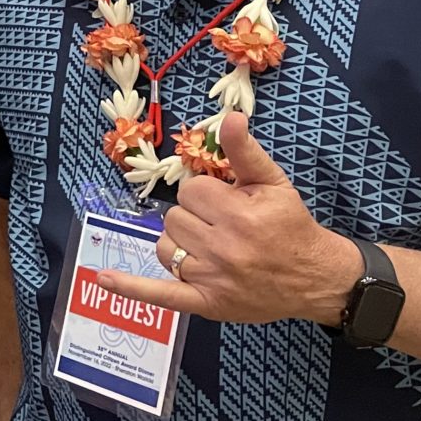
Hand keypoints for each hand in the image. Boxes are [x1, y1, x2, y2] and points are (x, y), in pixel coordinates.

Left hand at [96, 113, 359, 324]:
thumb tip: (230, 117)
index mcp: (238, 216)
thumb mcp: (273, 183)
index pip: (191, 191)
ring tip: (209, 246)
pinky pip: (160, 295)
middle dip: (195, 217)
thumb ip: (244, 151)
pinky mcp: (206, 303)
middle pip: (175, 217)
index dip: (207, 193)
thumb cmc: (290, 226)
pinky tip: (105, 279)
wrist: (315, 278)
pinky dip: (131, 287)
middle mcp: (223, 249)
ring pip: (164, 246)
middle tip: (224, 226)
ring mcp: (211, 279)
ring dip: (179, 242)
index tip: (228, 202)